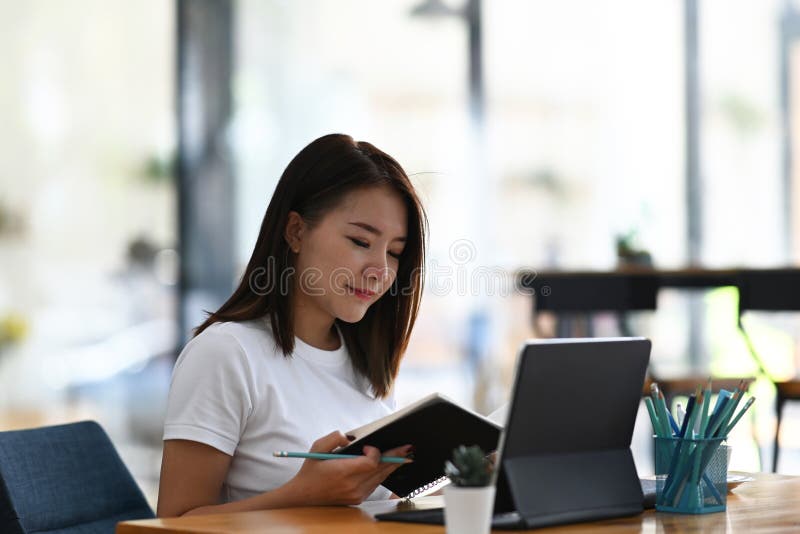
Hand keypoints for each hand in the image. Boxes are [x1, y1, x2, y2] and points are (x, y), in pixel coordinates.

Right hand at [284, 431, 411, 505]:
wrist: (304, 496)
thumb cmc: (311, 470)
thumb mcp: (317, 448)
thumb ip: (334, 438)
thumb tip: (350, 437)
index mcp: (343, 473)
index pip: (370, 463)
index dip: (376, 453)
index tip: (370, 446)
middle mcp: (352, 486)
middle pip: (381, 470)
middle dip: (395, 457)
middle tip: (407, 448)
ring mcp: (357, 494)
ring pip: (380, 478)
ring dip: (391, 465)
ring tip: (403, 454)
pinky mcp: (358, 499)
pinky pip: (375, 484)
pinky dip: (381, 473)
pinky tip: (388, 465)